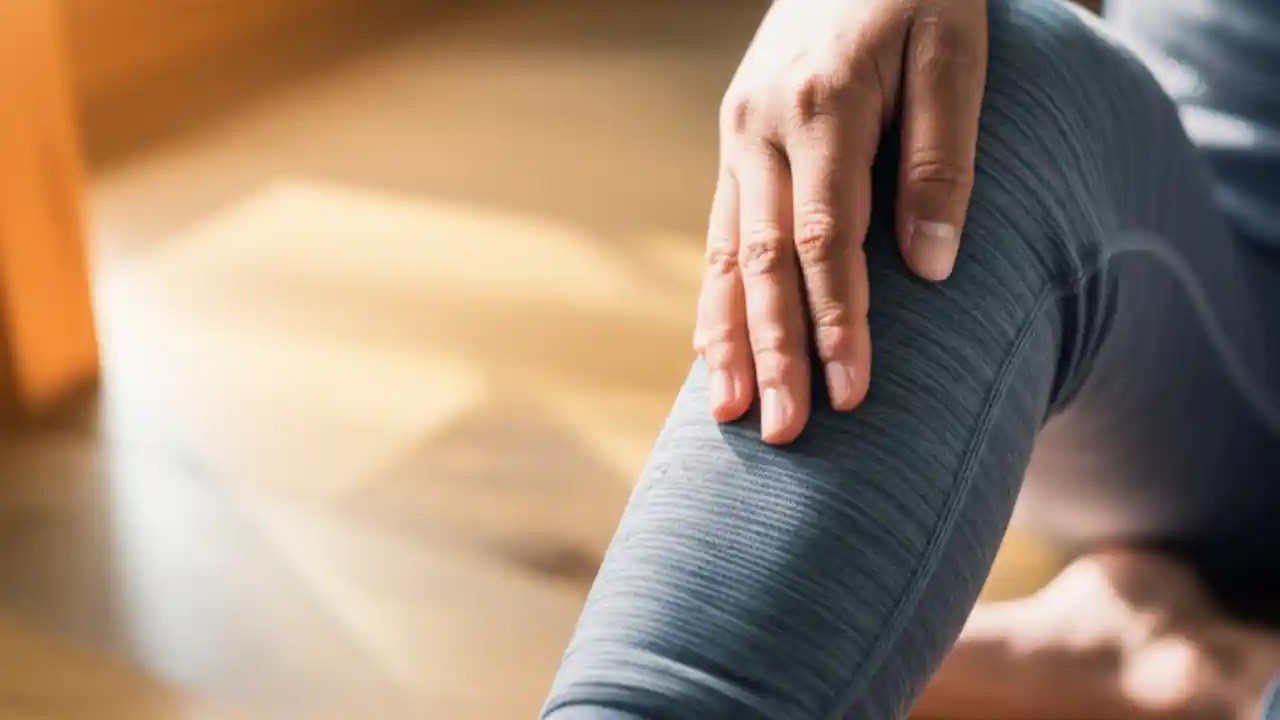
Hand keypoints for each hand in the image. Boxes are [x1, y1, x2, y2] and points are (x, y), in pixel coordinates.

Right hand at [692, 0, 987, 442]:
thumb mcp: (954, 51)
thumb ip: (943, 157)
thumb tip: (930, 267)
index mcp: (821, 105)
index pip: (825, 238)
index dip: (837, 321)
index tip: (850, 394)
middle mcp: (761, 127)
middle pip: (764, 261)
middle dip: (777, 352)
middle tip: (786, 434)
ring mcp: (738, 136)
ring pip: (728, 254)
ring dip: (731, 338)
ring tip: (731, 415)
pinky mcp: (735, 143)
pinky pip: (720, 233)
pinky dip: (715, 297)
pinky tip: (712, 350)